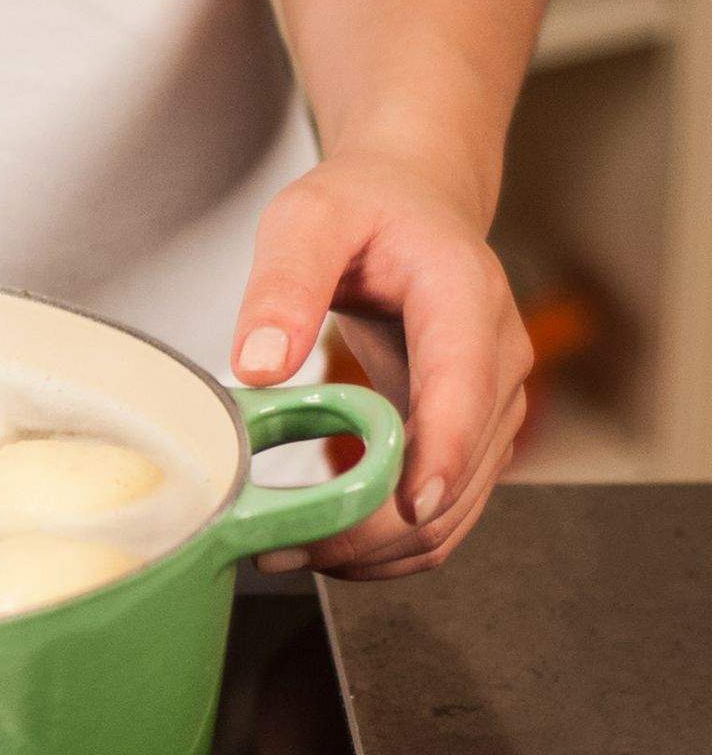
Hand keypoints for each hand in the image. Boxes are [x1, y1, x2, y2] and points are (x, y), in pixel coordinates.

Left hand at [231, 151, 531, 578]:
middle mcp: (496, 359)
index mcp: (462, 297)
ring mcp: (491, 406)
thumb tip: (258, 363)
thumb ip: (282, 284)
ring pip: (454, 511)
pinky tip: (327, 541)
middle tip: (281, 546)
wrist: (412, 203)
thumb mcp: (305, 219)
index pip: (466, 386)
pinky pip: (444, 514)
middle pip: (458, 472)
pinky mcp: (471, 438)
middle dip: (375, 526)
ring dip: (377, 549)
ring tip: (287, 550)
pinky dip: (390, 544)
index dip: (441, 452)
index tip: (406, 506)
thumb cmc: (362, 207)